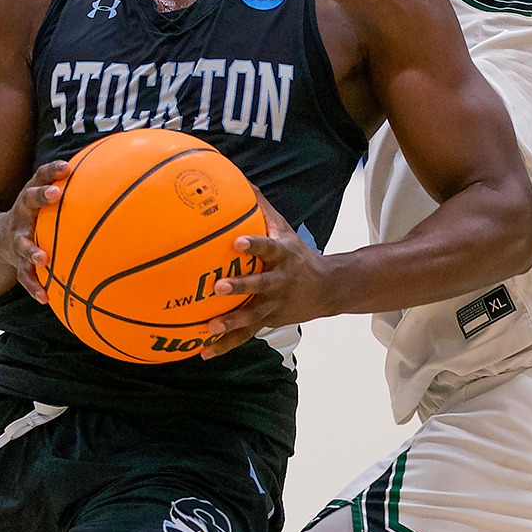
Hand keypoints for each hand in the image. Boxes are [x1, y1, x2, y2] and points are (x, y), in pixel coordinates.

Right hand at [0, 160, 70, 302]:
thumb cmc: (37, 217)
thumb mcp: (47, 202)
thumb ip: (72, 191)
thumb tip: (113, 178)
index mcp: (30, 199)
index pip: (38, 179)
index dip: (50, 172)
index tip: (65, 167)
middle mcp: (22, 216)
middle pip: (27, 202)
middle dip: (40, 197)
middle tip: (54, 194)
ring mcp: (18, 239)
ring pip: (23, 244)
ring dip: (32, 250)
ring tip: (43, 258)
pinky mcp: (17, 262)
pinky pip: (25, 276)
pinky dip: (34, 286)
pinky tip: (46, 298)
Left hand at [202, 193, 334, 357]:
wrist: (327, 289)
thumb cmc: (297, 254)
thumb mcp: (283, 229)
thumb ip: (260, 208)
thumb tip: (235, 180)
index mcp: (283, 256)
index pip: (268, 248)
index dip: (254, 245)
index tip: (237, 243)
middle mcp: (280, 281)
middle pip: (260, 285)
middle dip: (240, 287)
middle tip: (218, 287)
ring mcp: (274, 305)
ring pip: (252, 316)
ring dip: (231, 323)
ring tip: (209, 328)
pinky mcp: (268, 322)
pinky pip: (245, 335)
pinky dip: (225, 344)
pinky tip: (203, 352)